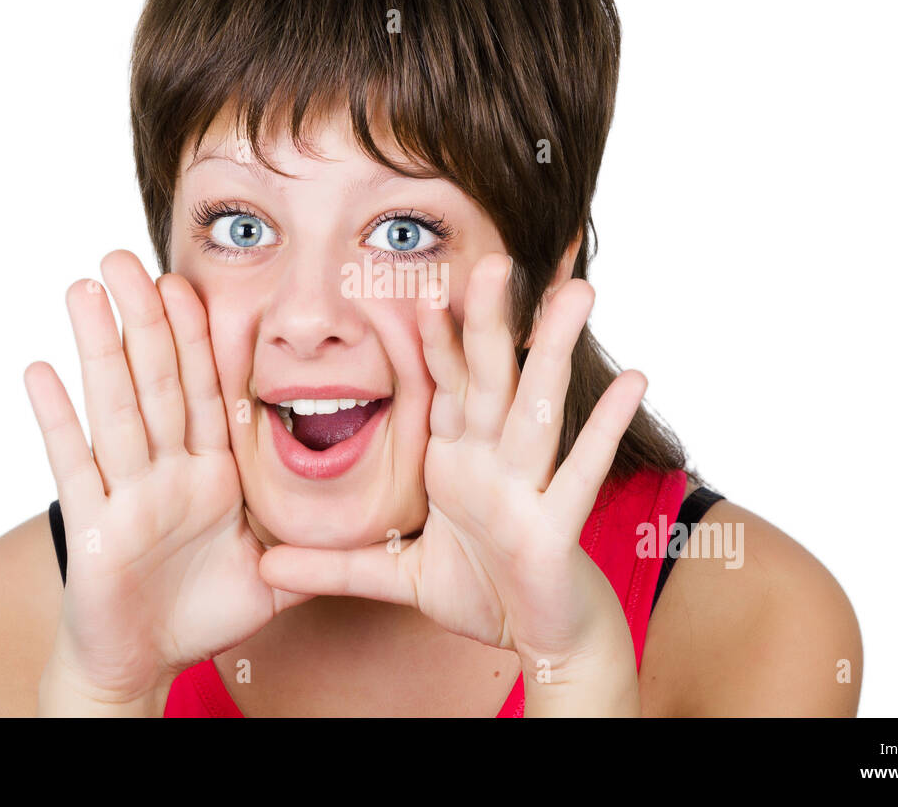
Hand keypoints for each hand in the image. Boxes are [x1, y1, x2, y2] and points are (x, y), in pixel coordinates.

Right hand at [24, 250, 310, 708]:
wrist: (145, 663)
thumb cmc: (204, 615)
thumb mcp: (273, 577)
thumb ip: (312, 549)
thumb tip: (374, 529)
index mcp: (212, 474)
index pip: (206, 392)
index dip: (197, 339)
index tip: (190, 283)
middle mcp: (168, 472)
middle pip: (157, 383)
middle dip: (146, 320)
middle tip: (126, 256)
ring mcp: (128, 495)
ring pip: (116, 409)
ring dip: (99, 349)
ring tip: (84, 289)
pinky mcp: (94, 528)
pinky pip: (76, 466)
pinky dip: (57, 420)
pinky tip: (39, 371)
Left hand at [259, 253, 645, 704]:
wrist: (543, 638)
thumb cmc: (481, 592)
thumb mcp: (395, 577)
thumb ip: (335, 567)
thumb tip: (263, 565)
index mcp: (459, 461)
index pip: (444, 387)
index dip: (434, 340)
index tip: (419, 282)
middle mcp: (495, 461)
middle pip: (491, 379)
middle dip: (490, 322)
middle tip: (493, 259)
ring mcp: (528, 488)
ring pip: (538, 409)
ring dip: (553, 352)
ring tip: (576, 292)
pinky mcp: (555, 527)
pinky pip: (580, 472)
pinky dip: (603, 429)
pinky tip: (634, 379)